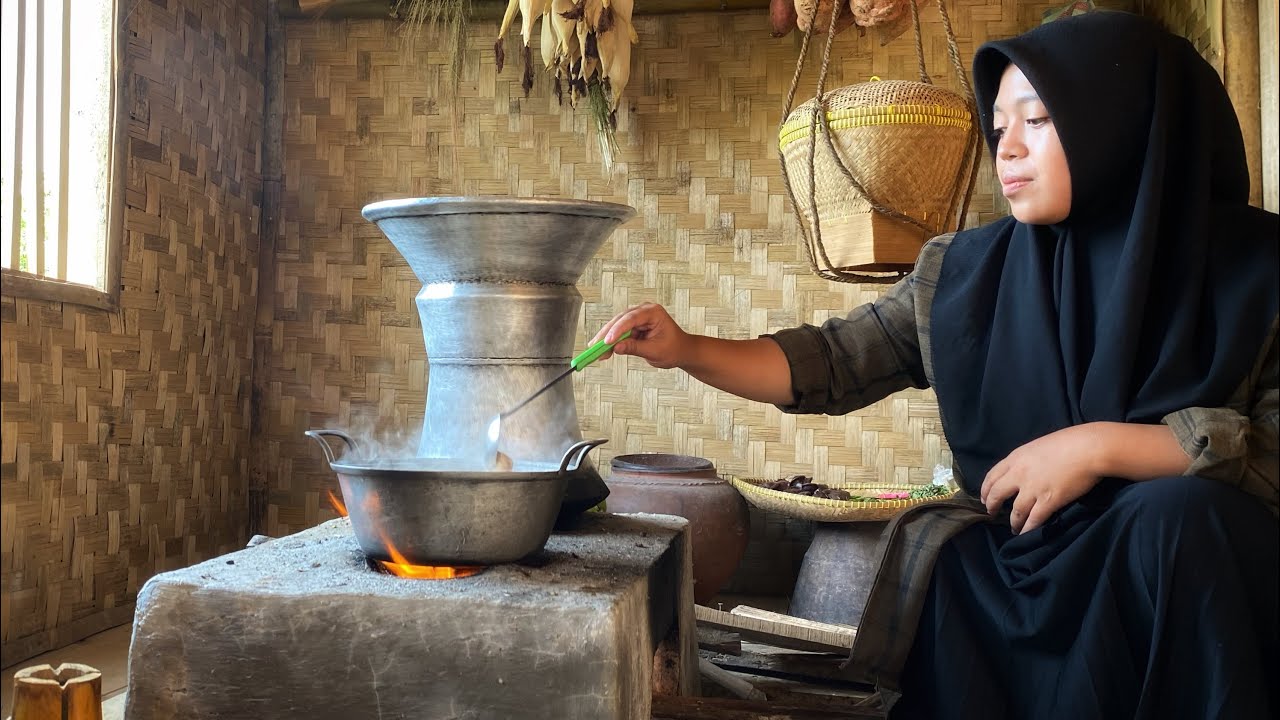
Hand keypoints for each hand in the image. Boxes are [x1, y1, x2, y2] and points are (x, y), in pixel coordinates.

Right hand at [589, 302, 692, 369]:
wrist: (681, 351)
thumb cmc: (674, 349)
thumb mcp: (654, 351)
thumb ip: (634, 348)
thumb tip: (616, 348)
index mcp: (654, 312)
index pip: (632, 319)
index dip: (617, 330)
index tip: (607, 342)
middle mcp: (644, 311)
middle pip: (620, 320)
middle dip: (607, 334)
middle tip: (595, 346)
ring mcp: (638, 317)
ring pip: (617, 326)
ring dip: (606, 339)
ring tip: (596, 351)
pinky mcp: (633, 326)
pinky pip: (619, 333)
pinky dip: (611, 342)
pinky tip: (603, 351)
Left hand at [980, 423, 1104, 534]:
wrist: (1088, 448)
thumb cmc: (1068, 442)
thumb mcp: (1037, 446)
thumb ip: (1026, 460)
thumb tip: (1024, 470)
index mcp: (1015, 458)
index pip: (992, 476)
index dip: (985, 489)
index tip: (984, 497)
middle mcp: (1019, 474)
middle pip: (997, 494)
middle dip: (992, 506)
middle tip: (991, 513)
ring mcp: (1033, 489)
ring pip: (1015, 511)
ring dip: (1013, 522)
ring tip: (1014, 528)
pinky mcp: (1048, 501)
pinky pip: (1033, 520)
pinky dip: (1028, 529)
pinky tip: (1026, 533)